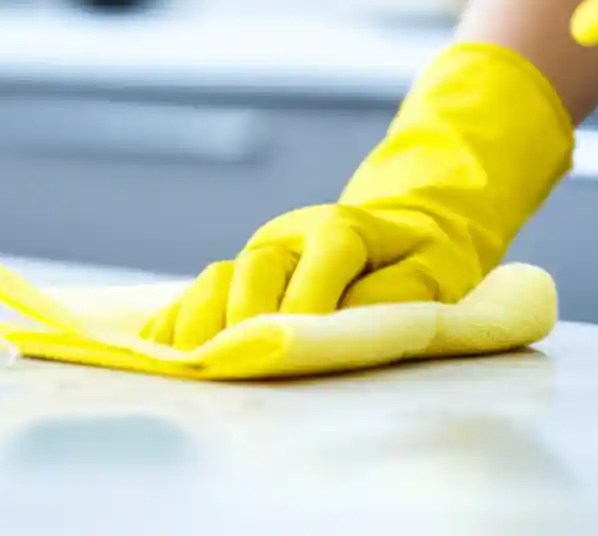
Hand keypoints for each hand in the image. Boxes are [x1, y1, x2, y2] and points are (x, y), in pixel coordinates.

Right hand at [139, 204, 483, 349]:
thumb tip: (350, 323)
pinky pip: (191, 297)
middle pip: (254, 269)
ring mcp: (255, 254)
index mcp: (342, 228)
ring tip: (194, 368)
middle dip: (244, 319)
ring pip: (215, 280)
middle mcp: (289, 236)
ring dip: (200, 324)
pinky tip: (162, 357)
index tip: (295, 346)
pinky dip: (173, 326)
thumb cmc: (421, 259)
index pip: (321, 259)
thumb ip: (399, 294)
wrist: (399, 231)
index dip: (308, 302)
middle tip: (237, 365)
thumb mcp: (435, 270)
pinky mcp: (233, 277)